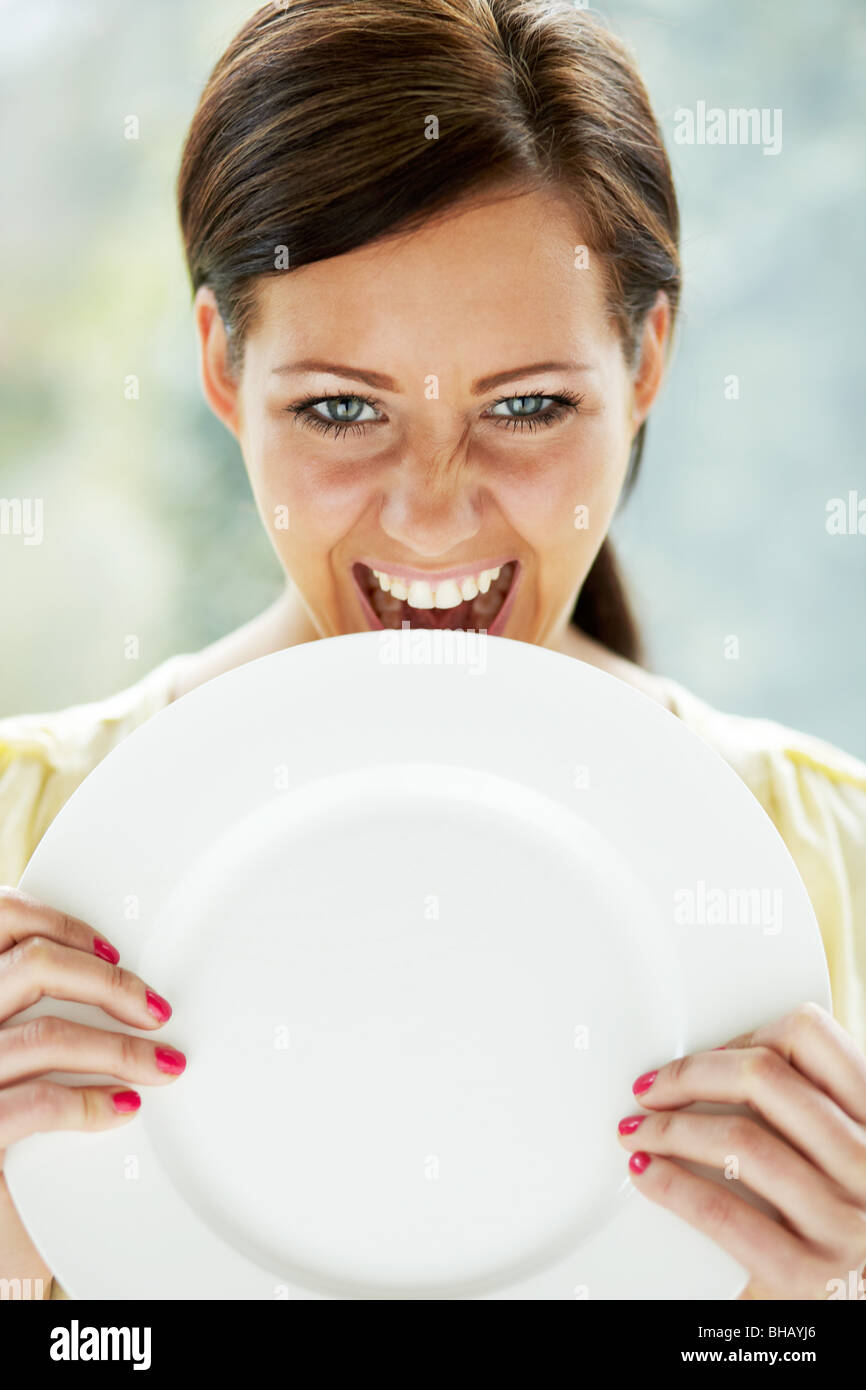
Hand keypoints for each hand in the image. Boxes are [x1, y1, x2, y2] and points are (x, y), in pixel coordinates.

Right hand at [0, 885, 186, 1298]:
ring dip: (119, 1048)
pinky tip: (124, 1108)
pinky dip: (92, 1101)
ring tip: (160, 1063)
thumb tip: (100, 972)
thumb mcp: (2, 1055)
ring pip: (46, 1034)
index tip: (109, 948)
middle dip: (108, 983)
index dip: (57, 924)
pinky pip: (38, 1102)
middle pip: (32, 966)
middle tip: (154, 1008)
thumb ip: (21, 1011)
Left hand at [616, 1002, 865, 1299]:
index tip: (710, 1054)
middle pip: (763, 1078)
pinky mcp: (809, 1278)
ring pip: (740, 1139)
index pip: (813, 1036)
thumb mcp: (848, 1152)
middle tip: (653, 1087)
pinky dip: (672, 1186)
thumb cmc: (840, 1225)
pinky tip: (648, 1173)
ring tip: (640, 1130)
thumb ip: (809, 1105)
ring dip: (670, 1128)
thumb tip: (718, 1063)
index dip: (747, 1035)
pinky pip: (725, 1214)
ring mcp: (845, 1224)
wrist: (851, 1309)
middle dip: (690, 1074)